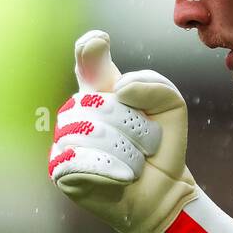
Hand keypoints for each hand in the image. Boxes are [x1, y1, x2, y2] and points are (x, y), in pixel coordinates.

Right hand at [48, 30, 197, 232]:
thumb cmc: (161, 146)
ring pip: (93, 132)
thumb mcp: (172, 108)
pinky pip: (81, 159)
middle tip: (146, 145)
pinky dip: (111, 169)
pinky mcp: (60, 169)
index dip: (89, 51)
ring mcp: (65, 138)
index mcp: (101, 91)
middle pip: (102, 103)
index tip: (99, 42)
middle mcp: (78, 111)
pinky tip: (126, 177)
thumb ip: (156, 86)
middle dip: (136, 127)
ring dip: (128, 151)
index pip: (88, 62)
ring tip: (136, 162)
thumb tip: (120, 89)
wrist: (164, 190)